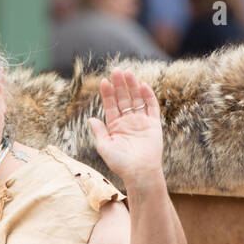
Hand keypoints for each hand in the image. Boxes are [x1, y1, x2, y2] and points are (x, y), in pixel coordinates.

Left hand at [87, 69, 163, 188]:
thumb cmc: (120, 163)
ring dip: (132, 86)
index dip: (107, 94)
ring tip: (127, 73)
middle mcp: (128, 122)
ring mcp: (141, 122)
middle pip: (123, 99)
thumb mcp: (104, 147)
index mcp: (115, 126)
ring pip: (136, 99)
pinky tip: (142, 85)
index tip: (104, 82)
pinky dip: (148, 96)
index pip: (110, 106)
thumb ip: (99, 132)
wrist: (140, 172)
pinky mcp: (153, 124)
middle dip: (119, 85)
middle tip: (116, 70)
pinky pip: (151, 107)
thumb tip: (90, 118)